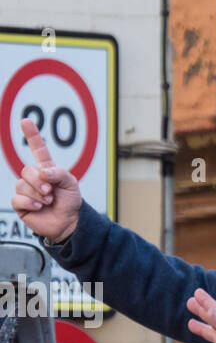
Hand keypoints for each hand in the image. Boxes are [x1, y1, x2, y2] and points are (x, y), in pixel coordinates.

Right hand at [11, 118, 82, 242]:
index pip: (38, 149)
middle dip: (39, 181)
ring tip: (49, 201)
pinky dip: (30, 203)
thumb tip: (41, 172)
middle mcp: (34, 178)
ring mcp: (26, 190)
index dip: (32, 135)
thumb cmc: (71, 201)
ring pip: (21, 185)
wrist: (68, 222)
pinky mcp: (20, 204)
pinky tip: (40, 207)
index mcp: (47, 169)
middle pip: (27, 170)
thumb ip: (58, 173)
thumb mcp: (71, 184)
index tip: (25, 120)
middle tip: (51, 191)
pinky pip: (17, 198)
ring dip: (38, 194)